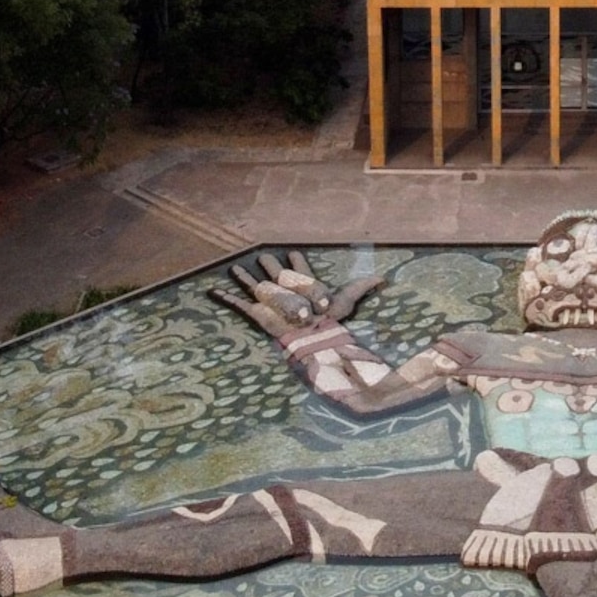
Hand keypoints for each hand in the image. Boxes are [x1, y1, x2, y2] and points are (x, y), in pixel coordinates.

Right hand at [210, 251, 381, 343]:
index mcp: (303, 287)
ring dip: (246, 279)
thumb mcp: (345, 300)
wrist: (313, 343)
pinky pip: (239, 305)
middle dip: (271, 266)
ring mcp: (271, 303)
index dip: (297, 264)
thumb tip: (383, 278)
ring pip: (257, 287)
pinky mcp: (258, 315)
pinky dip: (225, 298)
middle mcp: (286, 293)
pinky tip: (213, 291)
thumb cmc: (330, 322)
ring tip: (236, 268)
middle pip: (276, 276)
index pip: (300, 272)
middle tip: (264, 254)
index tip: (294, 253)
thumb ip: (360, 288)